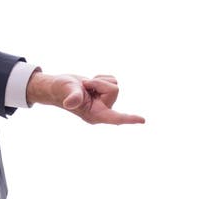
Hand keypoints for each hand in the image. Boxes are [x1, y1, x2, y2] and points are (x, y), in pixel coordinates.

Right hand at [26, 72, 144, 124]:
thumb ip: (73, 97)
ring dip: (99, 81)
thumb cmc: (60, 90)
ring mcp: (104, 103)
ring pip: (114, 84)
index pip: (115, 118)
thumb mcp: (67, 91)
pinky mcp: (105, 94)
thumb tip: (70, 103)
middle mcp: (102, 111)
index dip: (128, 118)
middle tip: (85, 86)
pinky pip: (112, 80)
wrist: (58, 86)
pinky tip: (91, 84)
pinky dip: (101, 78)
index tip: (142, 120)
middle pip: (114, 91)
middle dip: (99, 83)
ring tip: (86, 86)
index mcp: (95, 115)